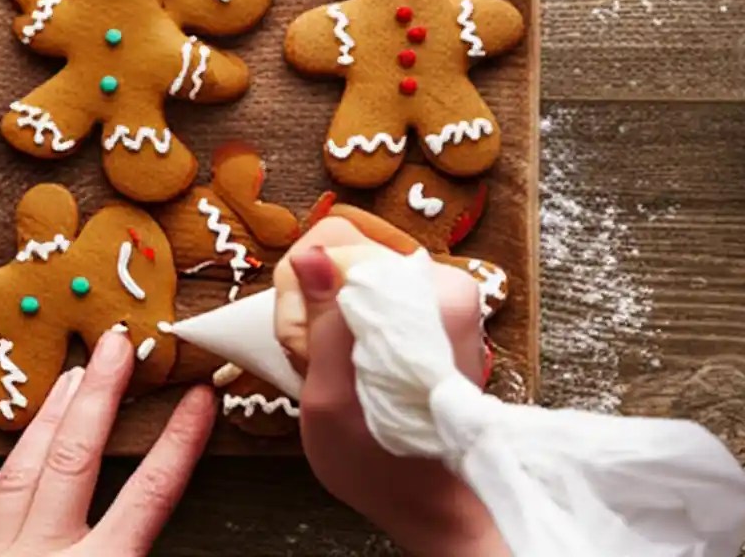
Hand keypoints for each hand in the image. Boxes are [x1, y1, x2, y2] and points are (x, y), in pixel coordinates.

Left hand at [0, 331, 215, 556]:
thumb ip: (134, 553)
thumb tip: (157, 520)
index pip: (147, 495)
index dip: (177, 443)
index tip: (199, 399)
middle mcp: (43, 553)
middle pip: (77, 458)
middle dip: (102, 395)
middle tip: (118, 345)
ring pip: (26, 468)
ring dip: (54, 416)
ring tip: (75, 375)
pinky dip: (12, 462)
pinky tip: (24, 442)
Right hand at [273, 214, 508, 556]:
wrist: (435, 503)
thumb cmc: (380, 464)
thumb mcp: (328, 398)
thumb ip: (321, 320)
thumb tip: (310, 255)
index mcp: (422, 297)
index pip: (335, 242)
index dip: (302, 289)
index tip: (301, 342)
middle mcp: (442, 286)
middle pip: (348, 250)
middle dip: (316, 299)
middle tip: (313, 357)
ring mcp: (444, 298)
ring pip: (357, 271)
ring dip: (331, 315)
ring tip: (333, 368)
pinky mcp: (440, 314)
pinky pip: (375, 294)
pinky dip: (352, 325)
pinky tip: (351, 368)